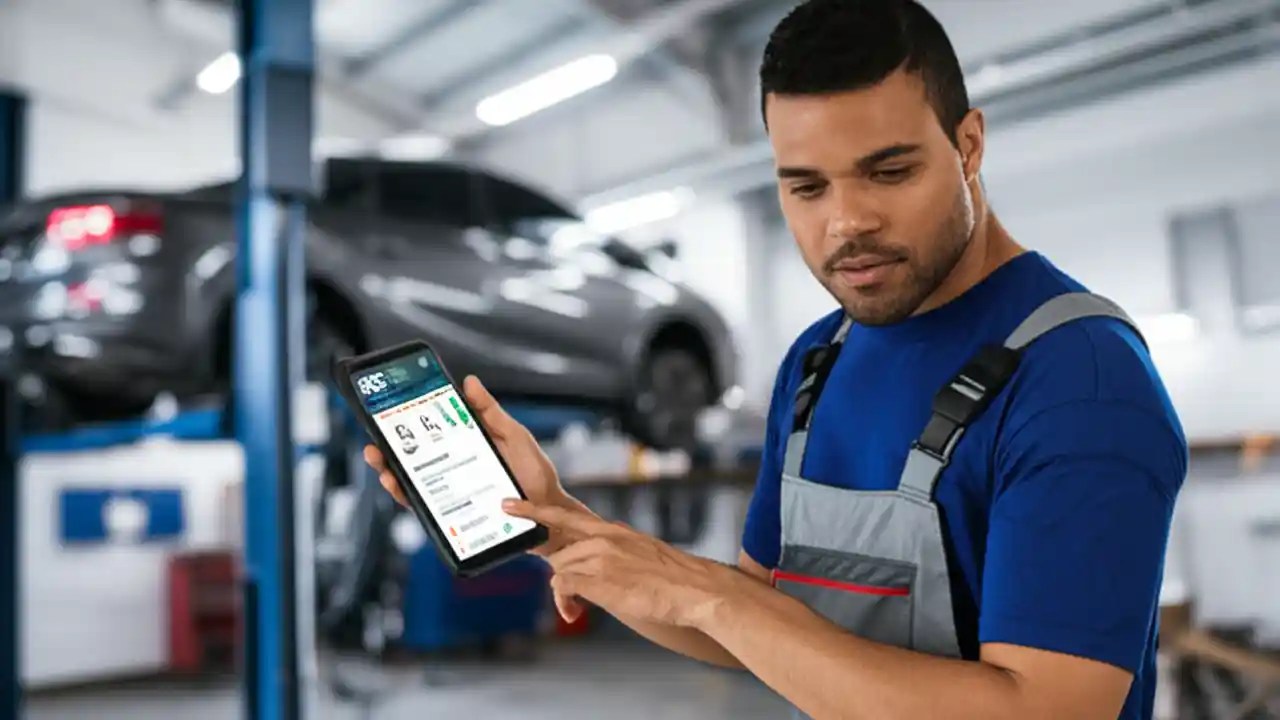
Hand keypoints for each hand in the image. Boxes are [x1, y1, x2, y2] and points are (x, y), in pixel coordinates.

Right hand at [362, 375, 590, 620]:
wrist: (549, 513)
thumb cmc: (534, 473)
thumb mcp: (514, 436)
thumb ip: (490, 412)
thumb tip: (468, 381)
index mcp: (464, 446)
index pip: (429, 434)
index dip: (405, 425)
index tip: (386, 411)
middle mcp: (453, 469)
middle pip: (412, 459)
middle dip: (387, 451)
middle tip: (374, 442)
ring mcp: (452, 492)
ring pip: (412, 483)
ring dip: (390, 474)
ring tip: (382, 464)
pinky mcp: (454, 515)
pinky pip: (424, 508)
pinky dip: (407, 498)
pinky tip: (399, 487)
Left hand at [503, 499, 748, 630]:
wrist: (696, 589)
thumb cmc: (673, 579)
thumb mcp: (641, 554)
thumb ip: (614, 555)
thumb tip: (596, 569)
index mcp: (613, 531)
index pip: (565, 516)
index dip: (534, 511)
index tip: (509, 505)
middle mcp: (603, 539)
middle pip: (559, 554)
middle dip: (560, 577)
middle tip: (571, 599)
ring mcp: (601, 558)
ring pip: (560, 571)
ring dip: (564, 594)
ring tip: (576, 610)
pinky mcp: (600, 579)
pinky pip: (564, 588)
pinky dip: (564, 603)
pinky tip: (575, 613)